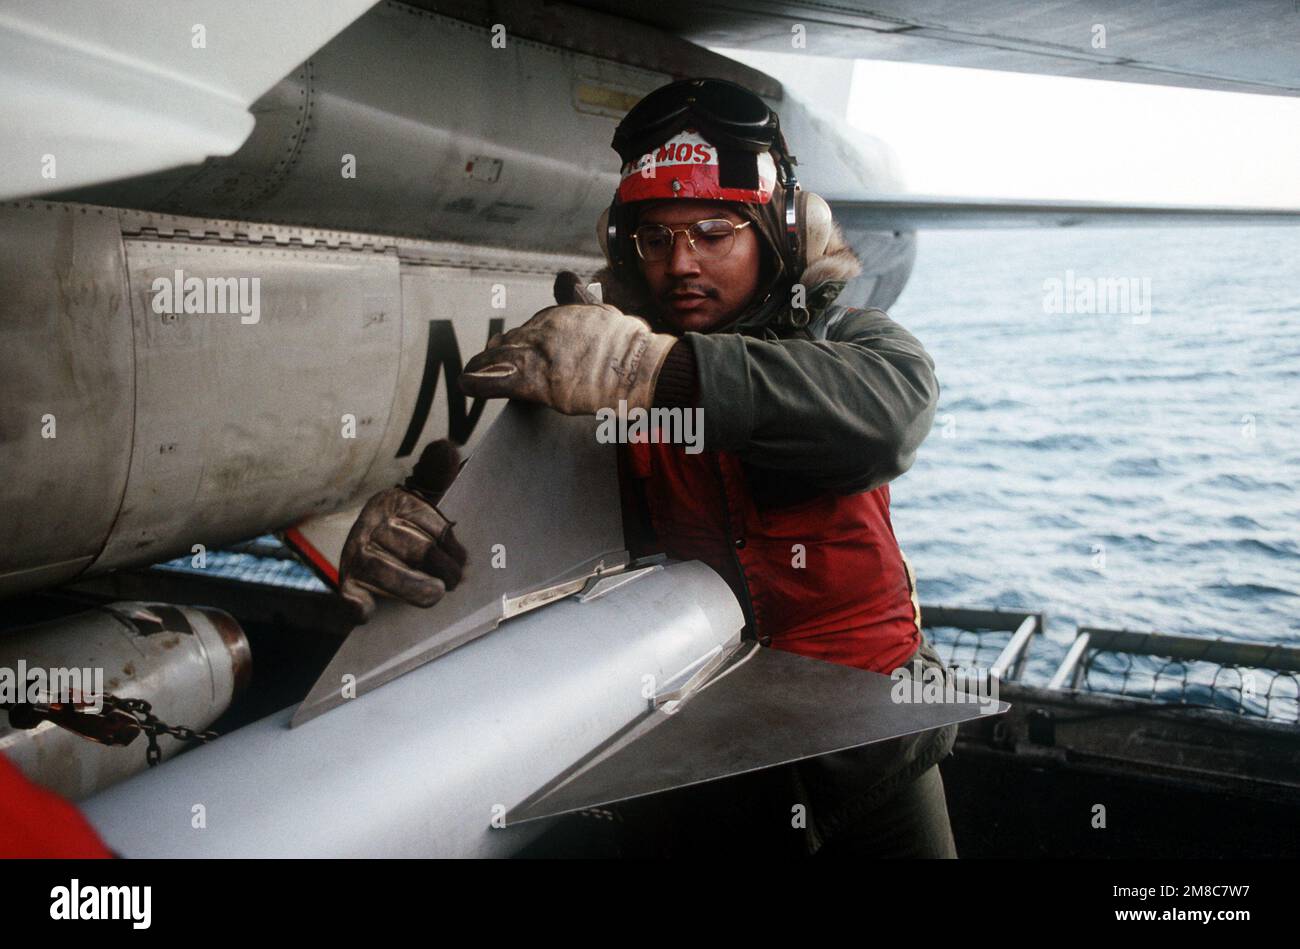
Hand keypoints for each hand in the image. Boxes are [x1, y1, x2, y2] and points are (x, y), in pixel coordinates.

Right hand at [338, 440, 467, 623]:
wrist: (370, 562)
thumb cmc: (406, 531)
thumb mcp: (421, 498)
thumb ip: (437, 474)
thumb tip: (446, 447)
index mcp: (392, 502)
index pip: (436, 527)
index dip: (455, 548)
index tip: (462, 560)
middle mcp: (371, 526)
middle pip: (421, 552)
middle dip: (445, 571)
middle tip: (454, 581)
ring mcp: (356, 556)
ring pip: (395, 576)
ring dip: (420, 591)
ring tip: (433, 593)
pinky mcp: (347, 586)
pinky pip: (354, 599)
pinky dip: (361, 607)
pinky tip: (369, 611)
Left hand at [458, 303, 675, 414]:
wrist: (640, 367)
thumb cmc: (628, 345)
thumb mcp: (601, 312)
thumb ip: (577, 297)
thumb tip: (563, 277)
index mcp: (560, 314)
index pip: (530, 326)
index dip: (518, 339)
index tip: (506, 345)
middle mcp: (545, 328)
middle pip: (511, 340)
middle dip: (499, 353)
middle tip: (488, 362)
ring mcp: (539, 353)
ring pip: (501, 357)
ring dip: (486, 366)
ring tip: (474, 373)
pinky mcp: (537, 378)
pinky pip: (498, 379)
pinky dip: (480, 381)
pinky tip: (467, 383)